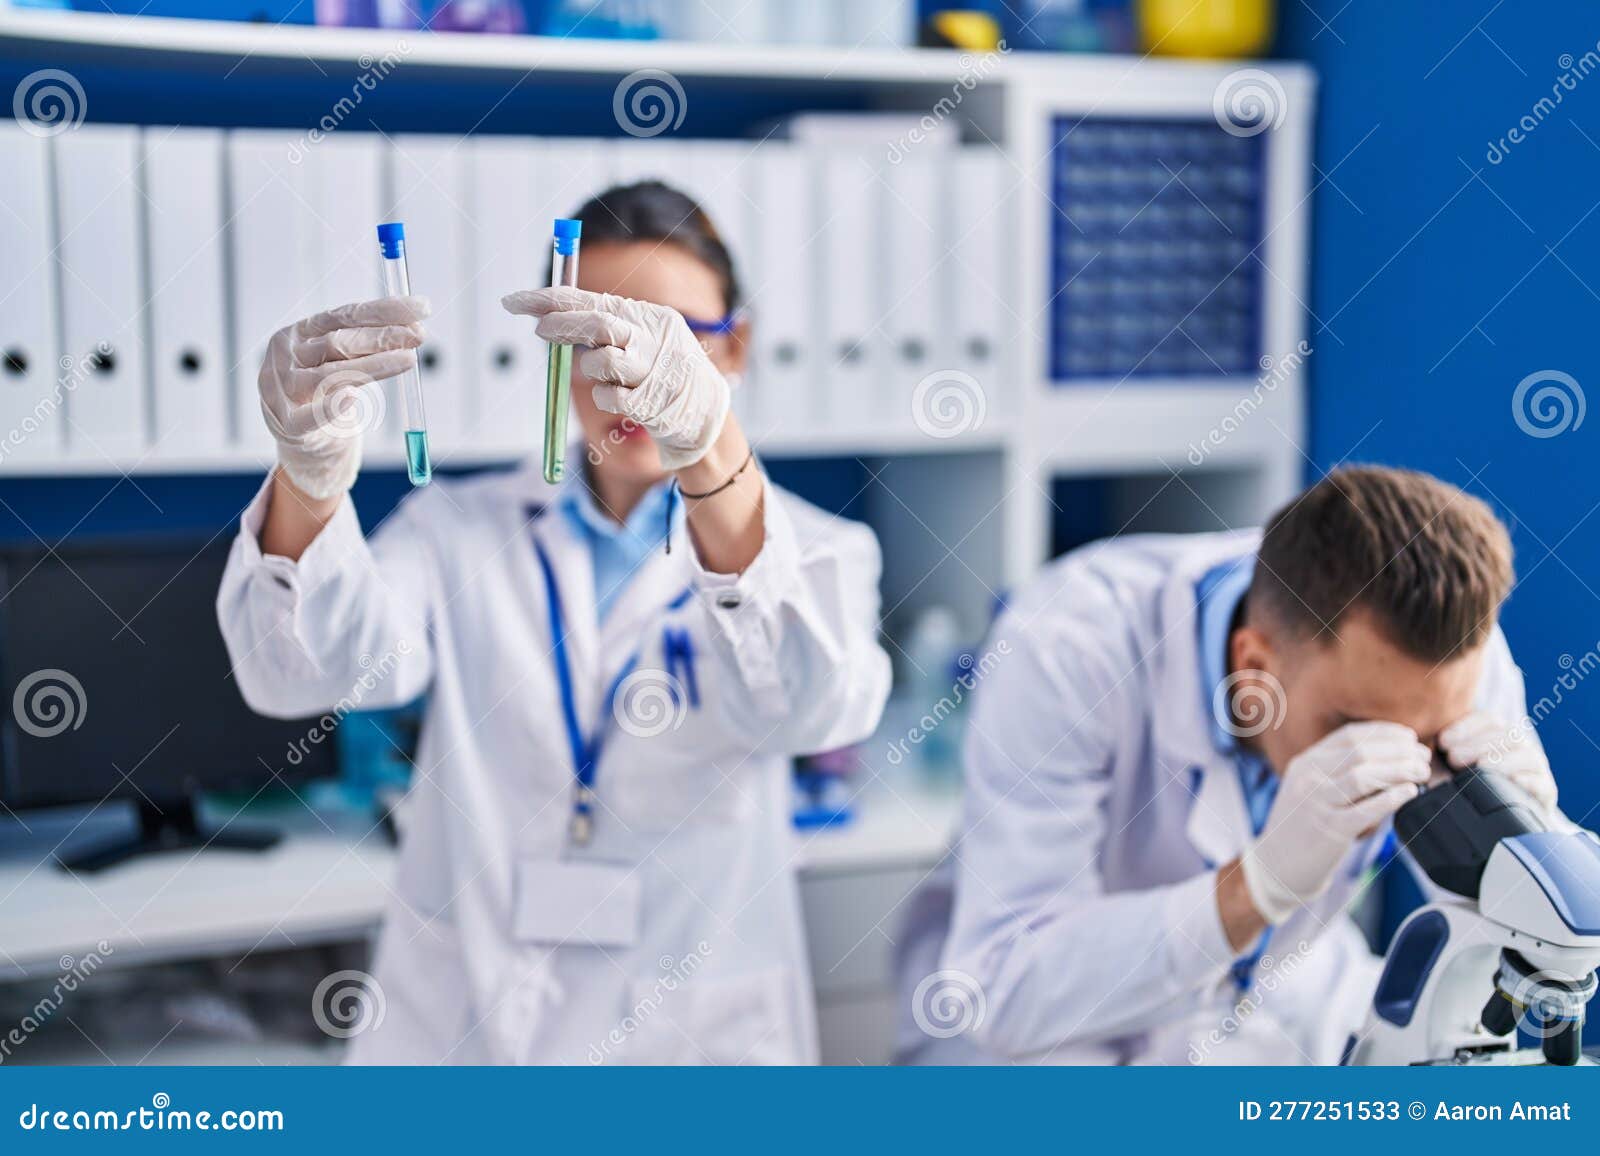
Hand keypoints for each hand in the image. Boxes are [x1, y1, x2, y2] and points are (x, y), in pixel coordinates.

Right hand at [258, 297, 429, 499]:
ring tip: (408, 359)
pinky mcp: (286, 423)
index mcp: (299, 333)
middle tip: (419, 335)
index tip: (421, 308)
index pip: (345, 315)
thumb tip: (412, 330)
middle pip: (338, 341)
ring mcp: (281, 388)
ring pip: (331, 374)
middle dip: (383, 336)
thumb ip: (365, 349)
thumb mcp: (342, 366)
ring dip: (374, 365)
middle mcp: (285, 355)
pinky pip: (310, 416)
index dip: (384, 310)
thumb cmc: (325, 398)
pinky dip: (331, 406)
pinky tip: (351, 397)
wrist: (304, 447)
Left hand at [501, 287, 729, 470]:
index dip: (550, 299)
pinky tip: (620, 398)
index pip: (592, 299)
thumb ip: (603, 327)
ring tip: (609, 375)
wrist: (705, 415)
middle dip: (561, 326)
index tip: (514, 301)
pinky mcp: (651, 402)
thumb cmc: (661, 373)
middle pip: (598, 324)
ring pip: (601, 362)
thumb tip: (547, 318)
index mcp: (649, 316)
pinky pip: (608, 396)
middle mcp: (653, 337)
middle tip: (538, 330)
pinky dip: (605, 397)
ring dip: (592, 370)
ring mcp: (653, 369)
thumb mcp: (640, 339)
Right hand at [1240, 722, 1430, 923]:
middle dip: (1399, 750)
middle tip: (1422, 757)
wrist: (1277, 865)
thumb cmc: (1303, 825)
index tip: (1409, 737)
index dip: (1385, 733)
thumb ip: (1337, 770)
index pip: (1350, 736)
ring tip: (1421, 772)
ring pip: (1364, 776)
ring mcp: (1318, 803)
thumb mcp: (1309, 787)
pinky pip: (1366, 809)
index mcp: (1306, 762)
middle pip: (1361, 752)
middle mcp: (1309, 777)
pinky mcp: (1330, 829)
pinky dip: (1392, 798)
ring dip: (1400, 770)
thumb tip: (1389, 757)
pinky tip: (1409, 792)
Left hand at [1440, 711, 1557, 814]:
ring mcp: (1535, 768)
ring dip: (1501, 759)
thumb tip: (1420, 757)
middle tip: (1453, 758)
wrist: (1500, 822)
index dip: (1466, 727)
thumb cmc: (1468, 788)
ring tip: (1480, 768)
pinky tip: (1511, 782)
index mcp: (1499, 735)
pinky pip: (1541, 783)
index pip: (1488, 719)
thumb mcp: (1451, 770)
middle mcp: (1520, 747)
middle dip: (1477, 744)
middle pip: (1506, 734)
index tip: (1443, 742)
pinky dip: (1527, 781)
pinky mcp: (1545, 791)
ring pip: (1526, 755)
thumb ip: (1440, 759)